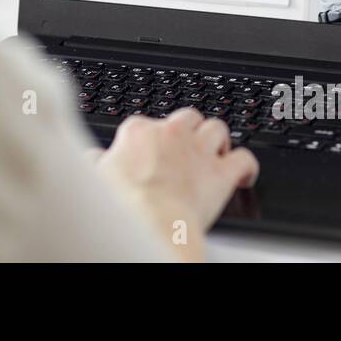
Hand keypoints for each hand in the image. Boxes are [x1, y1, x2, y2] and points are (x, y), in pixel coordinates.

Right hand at [95, 109, 258, 261]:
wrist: (151, 224)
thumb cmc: (123, 205)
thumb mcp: (97, 177)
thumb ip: (97, 163)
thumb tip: (93, 159)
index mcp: (138, 131)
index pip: (147, 122)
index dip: (152, 137)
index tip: (151, 152)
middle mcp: (171, 134)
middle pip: (188, 116)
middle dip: (190, 129)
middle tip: (187, 146)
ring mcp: (198, 151)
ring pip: (217, 128)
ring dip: (218, 140)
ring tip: (215, 152)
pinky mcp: (220, 174)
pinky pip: (244, 159)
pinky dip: (246, 167)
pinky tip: (243, 176)